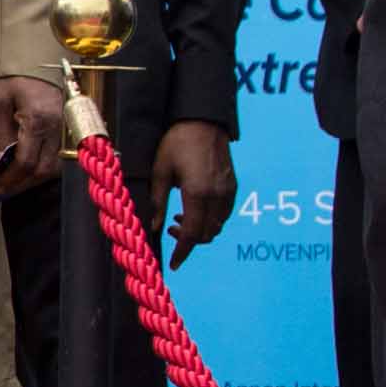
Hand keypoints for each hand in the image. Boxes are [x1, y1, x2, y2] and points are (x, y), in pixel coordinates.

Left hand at [0, 75, 68, 187]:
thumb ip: (0, 130)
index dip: (10, 179)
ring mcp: (68, 128)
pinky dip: (46, 167)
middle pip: (43, 170)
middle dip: (22, 184)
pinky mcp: (72, 127)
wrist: (41, 56)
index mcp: (38, 120)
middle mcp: (58, 128)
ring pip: (55, 167)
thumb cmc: (17, 75)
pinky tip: (31, 168)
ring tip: (15, 181)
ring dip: (35, 178)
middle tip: (4, 189)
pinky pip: (62, 156)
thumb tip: (0, 158)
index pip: (26, 162)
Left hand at [149, 120, 237, 267]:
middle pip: (207, 234)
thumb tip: (152, 227)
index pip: (191, 234)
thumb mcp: (160, 171)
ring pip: (218, 226)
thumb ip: (157, 201)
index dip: (182, 252)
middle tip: (168, 229)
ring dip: (200, 230)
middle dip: (188, 241)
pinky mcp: (233, 186)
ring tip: (179, 218)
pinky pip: (224, 213)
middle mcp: (217, 195)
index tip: (173, 265)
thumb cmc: (177, 142)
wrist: (203, 121)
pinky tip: (194, 208)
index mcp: (198, 193)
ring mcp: (228, 191)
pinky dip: (210, 219)